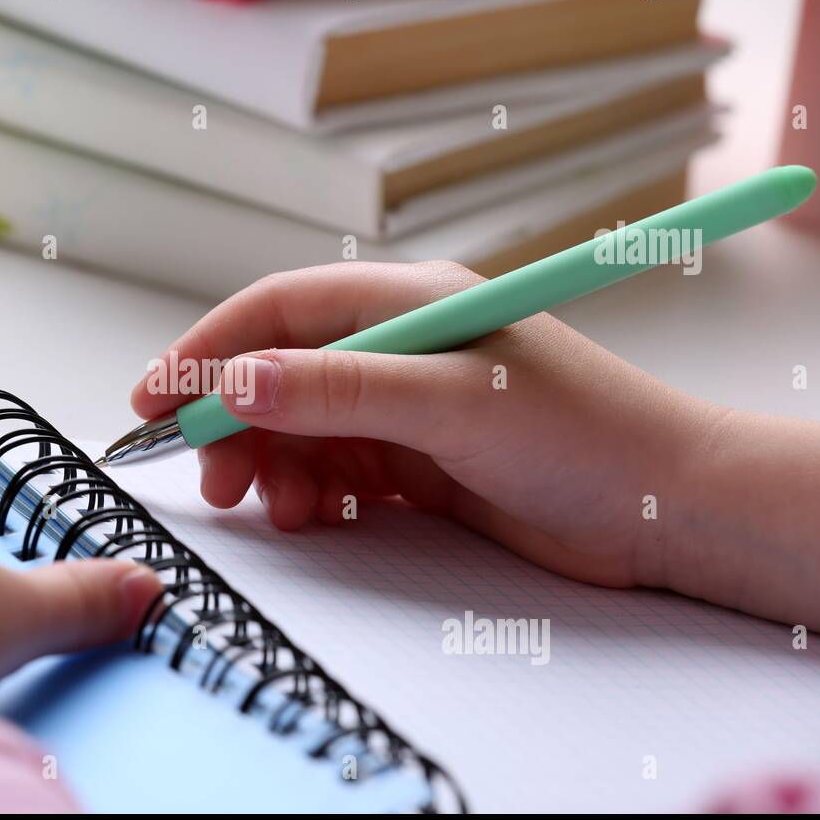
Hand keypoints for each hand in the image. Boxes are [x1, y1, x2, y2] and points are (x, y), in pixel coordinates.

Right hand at [134, 261, 704, 587]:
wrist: (665, 509)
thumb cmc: (580, 435)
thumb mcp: (451, 404)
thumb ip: (340, 391)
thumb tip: (235, 381)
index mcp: (404, 303)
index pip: (278, 311)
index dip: (207, 350)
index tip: (153, 399)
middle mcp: (398, 348)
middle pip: (279, 375)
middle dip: (235, 424)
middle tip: (214, 480)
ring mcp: (406, 407)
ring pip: (301, 429)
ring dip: (271, 465)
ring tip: (275, 508)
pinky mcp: (418, 462)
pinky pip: (334, 470)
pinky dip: (310, 492)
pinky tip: (315, 516)